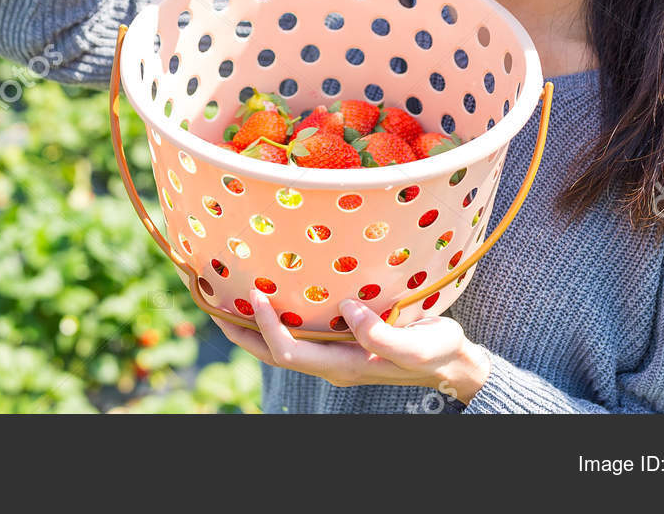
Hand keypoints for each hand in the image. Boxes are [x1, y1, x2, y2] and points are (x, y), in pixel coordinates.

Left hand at [211, 290, 491, 403]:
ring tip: (226, 298)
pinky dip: (275, 319)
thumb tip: (347, 309)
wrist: (452, 364)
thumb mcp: (420, 345)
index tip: (256, 295)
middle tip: (211, 300)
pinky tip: (270, 297)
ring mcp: (334, 356)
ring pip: (280, 346)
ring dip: (250, 326)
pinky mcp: (340, 344)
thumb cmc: (438, 352)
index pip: (291, 352)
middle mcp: (331, 364)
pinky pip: (297, 335)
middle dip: (239, 332)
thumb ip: (383, 335)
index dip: (267, 328)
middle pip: (272, 354)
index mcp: (344, 367)